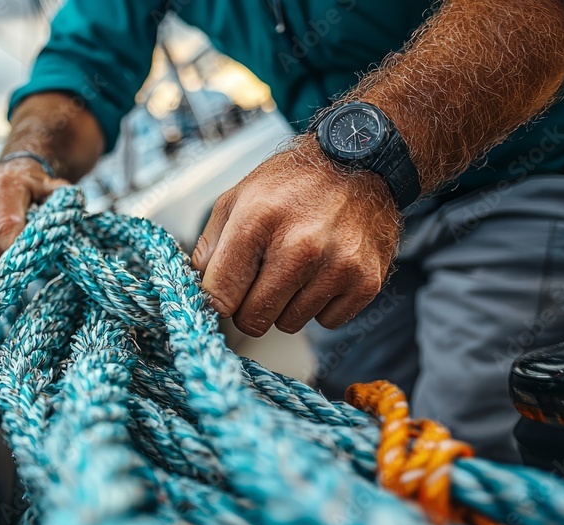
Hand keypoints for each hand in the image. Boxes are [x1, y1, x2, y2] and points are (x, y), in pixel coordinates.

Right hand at [0, 157, 65, 276]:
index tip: (32, 262)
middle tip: (25, 259)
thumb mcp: (52, 189)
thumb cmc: (34, 189)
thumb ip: (62, 199)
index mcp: (4, 187)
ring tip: (9, 250)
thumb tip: (72, 207)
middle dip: (10, 262)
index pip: (6, 229)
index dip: (19, 252)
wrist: (8, 175)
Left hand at [190, 137, 401, 335]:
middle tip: (262, 279)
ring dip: (288, 304)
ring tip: (299, 265)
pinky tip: (324, 271)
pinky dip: (321, 304)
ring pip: (289, 324)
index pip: (221, 297)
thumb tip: (198, 290)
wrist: (360, 161)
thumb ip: (210, 247)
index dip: (219, 299)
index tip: (227, 291)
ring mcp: (337, 266)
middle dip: (251, 306)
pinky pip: (327, 322)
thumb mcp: (237, 198)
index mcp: (257, 221)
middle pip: (253, 320)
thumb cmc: (293, 182)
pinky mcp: (365, 281)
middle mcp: (299, 246)